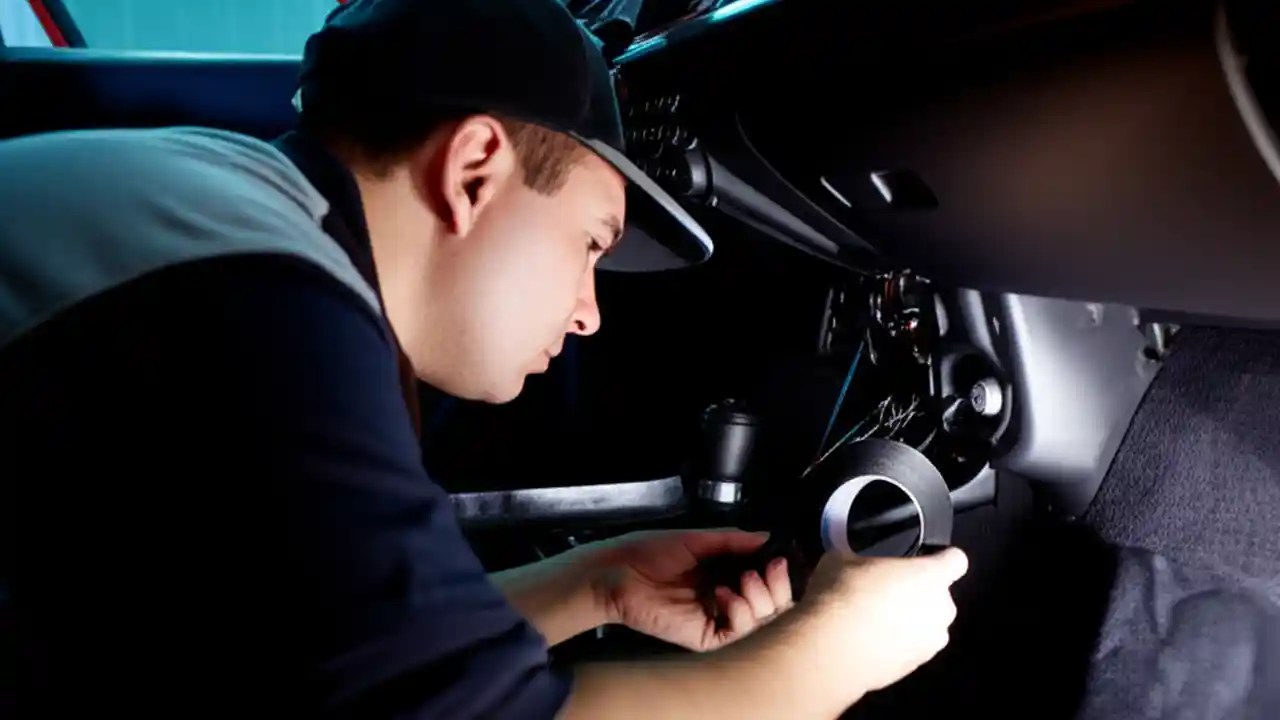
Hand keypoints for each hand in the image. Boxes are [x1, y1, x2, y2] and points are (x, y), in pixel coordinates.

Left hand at [585, 529, 793, 651]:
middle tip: (770, 568)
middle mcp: (728, 599)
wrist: (619, 571)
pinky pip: (737, 633)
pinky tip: (724, 595)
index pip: (768, 583)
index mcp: (727, 575)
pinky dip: (740, 613)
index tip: (779, 558)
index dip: (780, 574)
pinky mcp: (705, 637)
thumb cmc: (652, 552)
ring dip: (761, 598)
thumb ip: (733, 541)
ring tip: (745, 579)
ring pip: (762, 623)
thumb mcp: (698, 539)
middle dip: (778, 587)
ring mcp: (717, 620)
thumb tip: (768, 537)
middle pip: (773, 606)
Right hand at [799, 547, 967, 700]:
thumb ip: (860, 558)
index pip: (956, 559)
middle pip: (941, 597)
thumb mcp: (841, 558)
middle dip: (920, 594)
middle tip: (886, 591)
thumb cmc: (843, 593)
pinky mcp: (913, 668)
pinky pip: (911, 648)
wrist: (832, 649)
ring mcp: (930, 644)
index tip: (921, 560)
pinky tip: (868, 643)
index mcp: (932, 576)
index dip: (940, 558)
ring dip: (910, 622)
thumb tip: (852, 560)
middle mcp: (941, 610)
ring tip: (875, 621)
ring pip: (927, 626)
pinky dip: (896, 645)